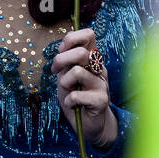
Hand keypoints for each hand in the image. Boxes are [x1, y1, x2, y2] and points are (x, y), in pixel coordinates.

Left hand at [52, 28, 116, 148]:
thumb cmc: (75, 96)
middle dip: (61, 60)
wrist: (87, 123)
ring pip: (77, 72)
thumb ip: (65, 61)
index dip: (71, 39)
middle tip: (56, 72)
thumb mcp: (65, 75)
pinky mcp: (102, 100)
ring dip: (65, 83)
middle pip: (80, 52)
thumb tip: (62, 48)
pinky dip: (69, 100)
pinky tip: (72, 104)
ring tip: (68, 91)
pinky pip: (77, 95)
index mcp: (91, 59)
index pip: (88, 35)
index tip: (61, 52)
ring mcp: (102, 83)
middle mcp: (99, 68)